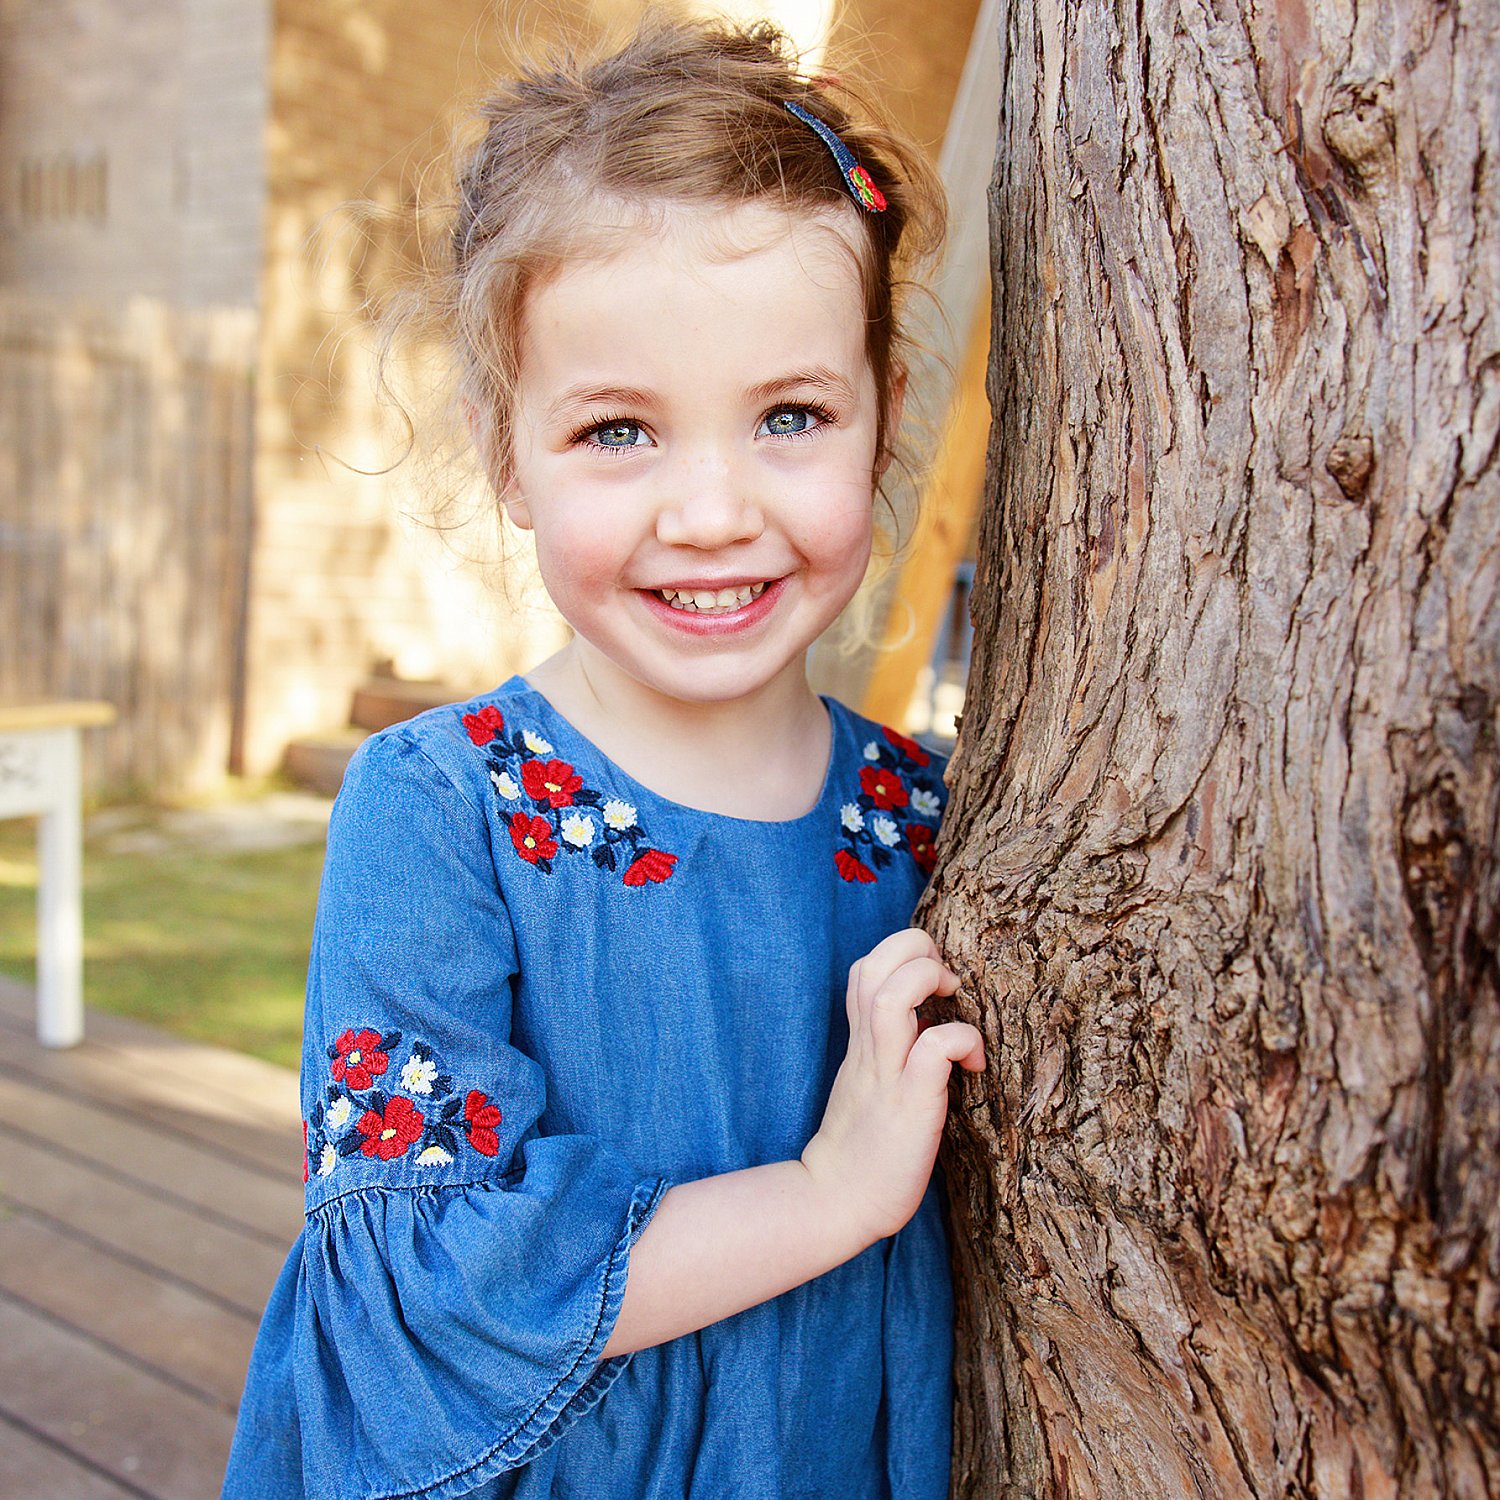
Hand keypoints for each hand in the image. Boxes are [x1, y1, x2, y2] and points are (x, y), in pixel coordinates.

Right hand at [801, 928, 984, 1250]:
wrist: (836, 1202)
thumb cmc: (863, 1148)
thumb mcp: (867, 1083)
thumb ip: (885, 1049)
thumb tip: (925, 1025)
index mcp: (860, 1042)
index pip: (865, 968)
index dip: (901, 952)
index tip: (934, 976)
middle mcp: (868, 1048)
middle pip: (874, 965)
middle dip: (914, 947)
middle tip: (946, 976)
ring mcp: (887, 1073)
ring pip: (893, 994)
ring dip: (929, 977)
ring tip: (954, 998)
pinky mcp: (909, 1103)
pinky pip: (933, 1048)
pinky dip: (962, 1039)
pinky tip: (974, 1063)